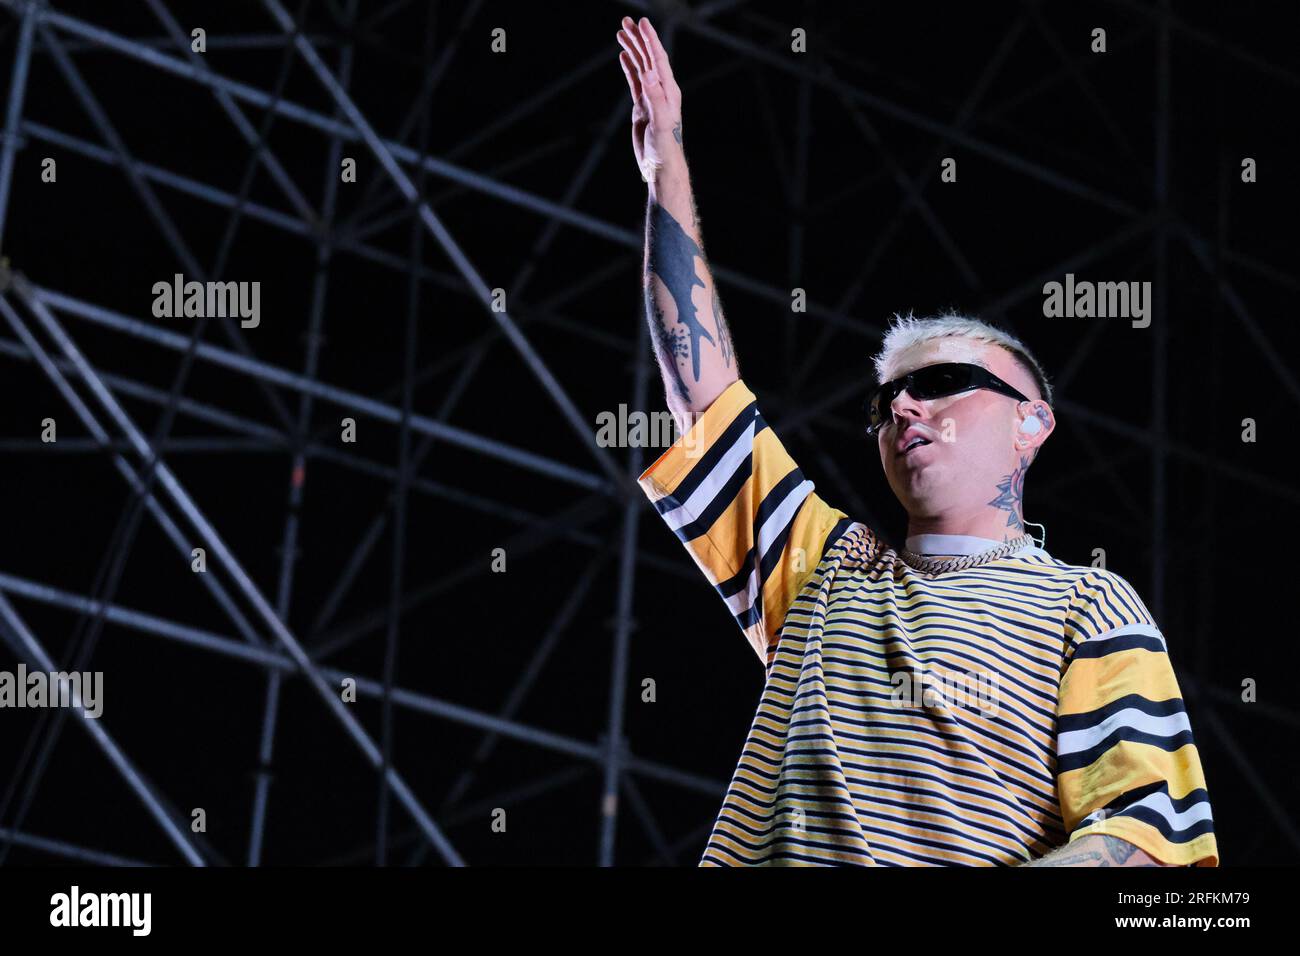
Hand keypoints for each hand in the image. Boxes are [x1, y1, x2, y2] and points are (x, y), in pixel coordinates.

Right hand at [616, 16, 682, 185]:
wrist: (661, 167)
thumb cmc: (664, 148)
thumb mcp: (660, 123)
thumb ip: (656, 97)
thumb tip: (649, 72)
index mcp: (668, 92)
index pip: (659, 59)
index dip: (650, 40)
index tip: (642, 23)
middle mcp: (662, 91)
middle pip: (649, 58)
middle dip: (639, 39)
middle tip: (626, 22)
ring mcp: (651, 98)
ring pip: (641, 67)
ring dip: (633, 49)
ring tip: (621, 33)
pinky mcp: (643, 107)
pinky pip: (635, 81)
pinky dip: (630, 67)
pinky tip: (624, 57)